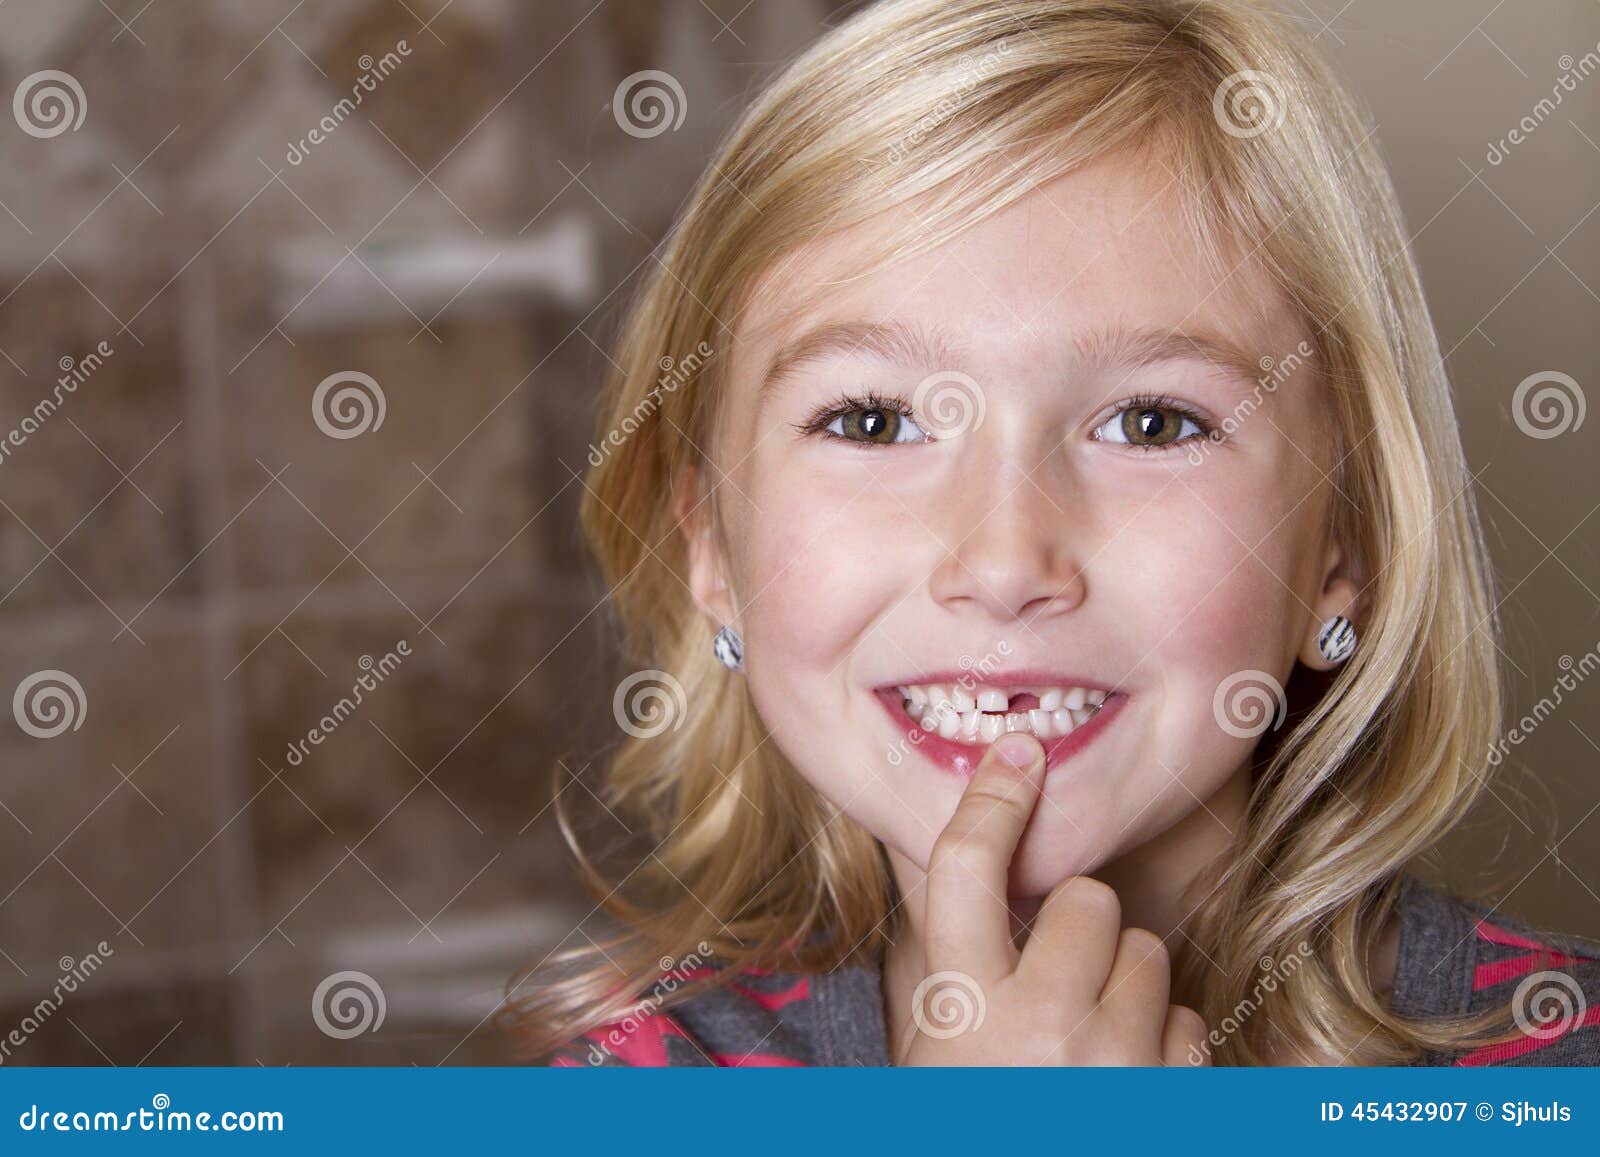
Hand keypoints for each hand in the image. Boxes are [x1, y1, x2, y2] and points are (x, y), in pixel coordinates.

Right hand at [895, 730, 1208, 1065]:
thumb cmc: (968, 1122)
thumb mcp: (931, 1047)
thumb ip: (953, 962)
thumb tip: (977, 858)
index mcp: (964, 1009)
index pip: (967, 864)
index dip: (993, 798)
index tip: (1019, 753)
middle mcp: (1040, 1027)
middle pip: (1088, 897)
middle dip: (1079, 926)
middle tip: (1056, 976)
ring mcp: (1116, 1064)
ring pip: (1147, 953)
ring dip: (1124, 987)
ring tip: (1089, 1040)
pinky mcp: (1177, 1094)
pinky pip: (1188, 1022)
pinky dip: (1161, 1045)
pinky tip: (1123, 1074)